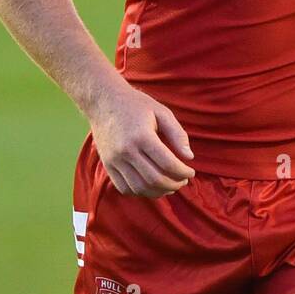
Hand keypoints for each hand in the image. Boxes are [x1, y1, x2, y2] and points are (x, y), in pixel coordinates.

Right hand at [89, 84, 194, 198]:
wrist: (103, 101)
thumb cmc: (136, 105)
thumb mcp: (162, 112)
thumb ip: (178, 134)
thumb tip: (190, 157)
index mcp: (142, 136)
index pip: (168, 164)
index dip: (183, 172)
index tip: (191, 172)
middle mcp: (126, 151)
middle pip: (154, 179)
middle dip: (174, 184)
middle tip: (183, 181)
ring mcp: (114, 160)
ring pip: (140, 188)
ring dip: (159, 192)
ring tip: (170, 185)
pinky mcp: (107, 165)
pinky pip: (124, 188)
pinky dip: (141, 192)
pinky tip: (152, 186)